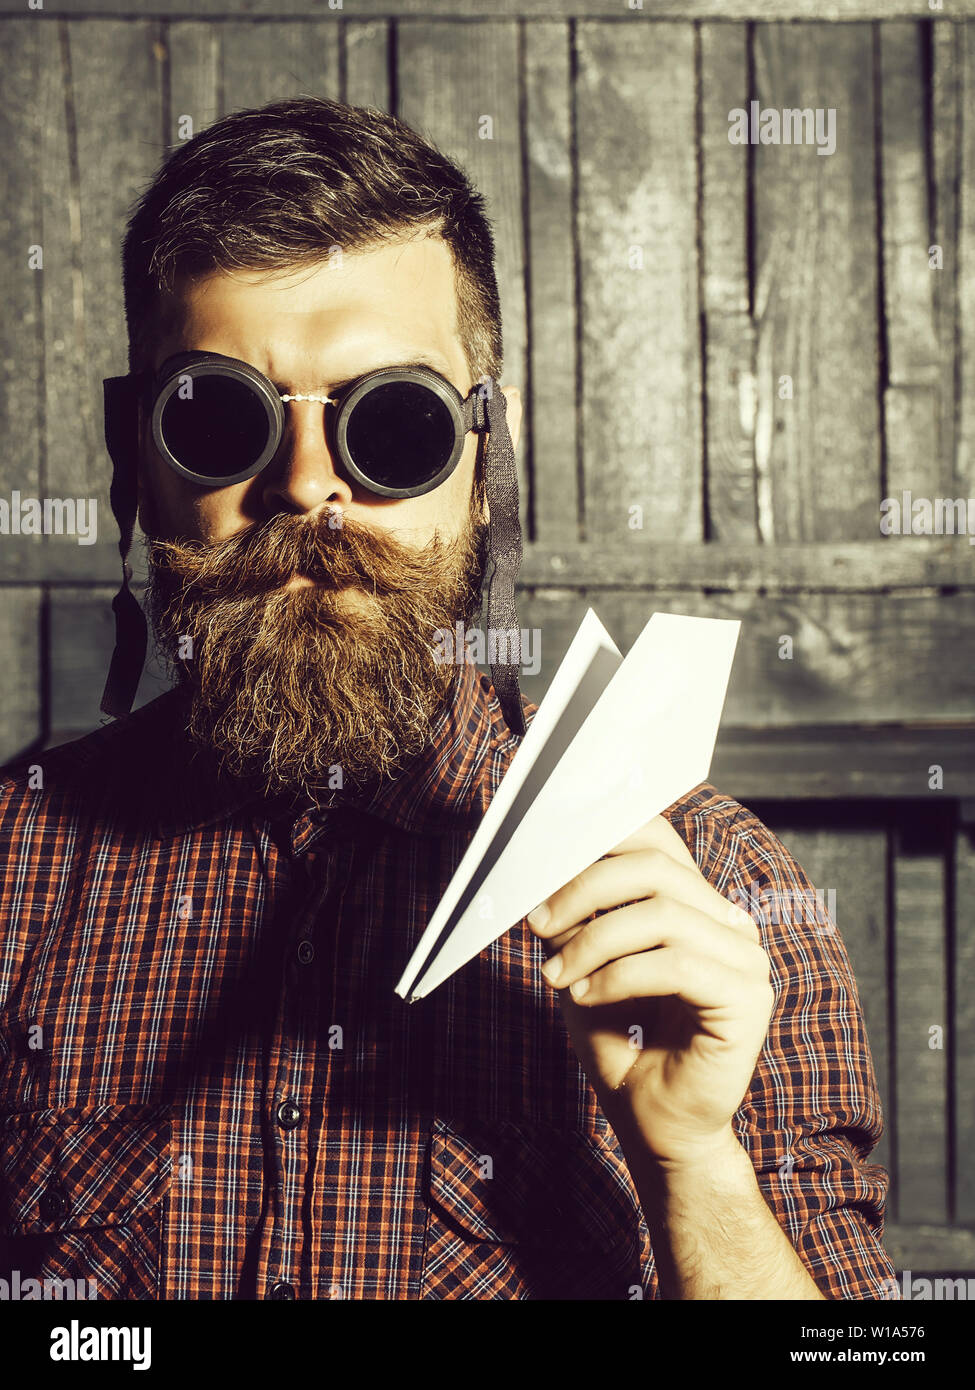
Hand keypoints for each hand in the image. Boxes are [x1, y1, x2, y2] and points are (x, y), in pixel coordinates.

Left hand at [526, 814, 774, 1167]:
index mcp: (696, 905)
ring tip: (558, 977)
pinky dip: (619, 976)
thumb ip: (576, 918)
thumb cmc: (623, 1045)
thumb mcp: (584, 966)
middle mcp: (729, 922)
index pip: (659, 838)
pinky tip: (587, 997)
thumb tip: (544, 870)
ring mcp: (745, 959)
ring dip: (594, 942)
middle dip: (584, 890)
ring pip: (662, 915)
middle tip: (537, 922)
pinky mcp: (748, 999)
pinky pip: (677, 965)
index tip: (546, 858)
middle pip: (655, 868)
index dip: (603, 833)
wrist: (655, 1126)